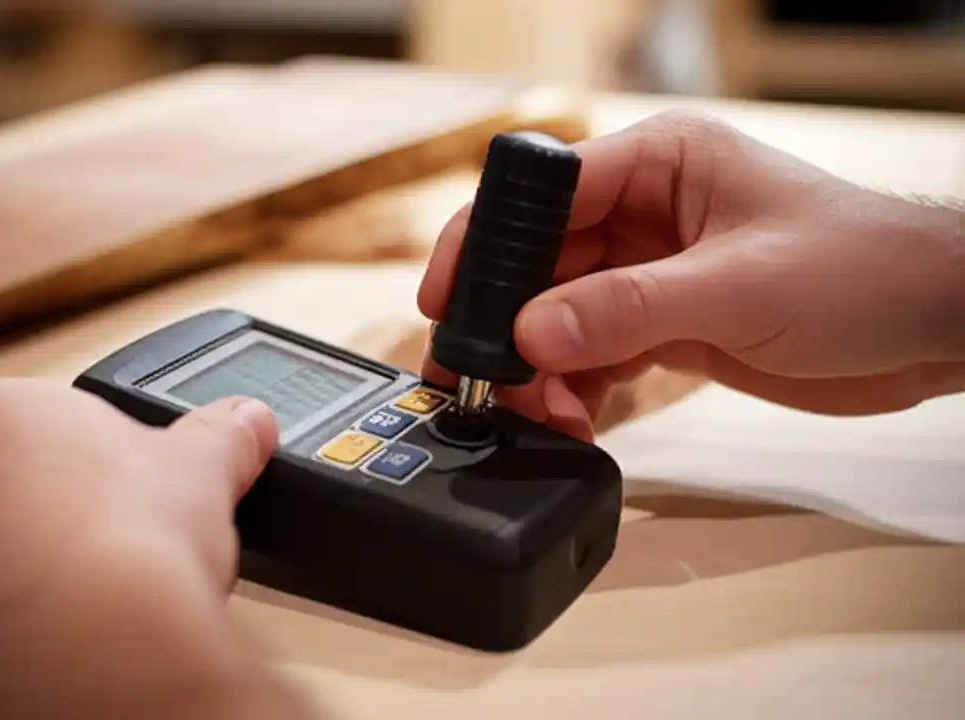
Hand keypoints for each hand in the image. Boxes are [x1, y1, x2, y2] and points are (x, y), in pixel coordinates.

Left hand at [0, 379, 313, 719]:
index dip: (81, 469)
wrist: (86, 665)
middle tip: (79, 559)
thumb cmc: (127, 555)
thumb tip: (247, 423)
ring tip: (33, 614)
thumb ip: (218, 439)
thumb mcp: (198, 476)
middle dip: (10, 516)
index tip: (116, 504)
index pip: (32, 428)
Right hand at [420, 111, 964, 432]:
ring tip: (542, 416)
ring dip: (540, 368)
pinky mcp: (665, 325)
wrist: (934, 329)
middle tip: (484, 383)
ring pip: (560, 317)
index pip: (544, 192)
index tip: (446, 300)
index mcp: (658, 164)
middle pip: (540, 264)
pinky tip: (575, 419)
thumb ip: (627, 308)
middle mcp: (645, 212)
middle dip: (508, 324)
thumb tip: (532, 332)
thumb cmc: (863, 269)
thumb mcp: (737, 286)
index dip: (484, 242)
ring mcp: (652, 272)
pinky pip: (593, 354)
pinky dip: (575, 388)